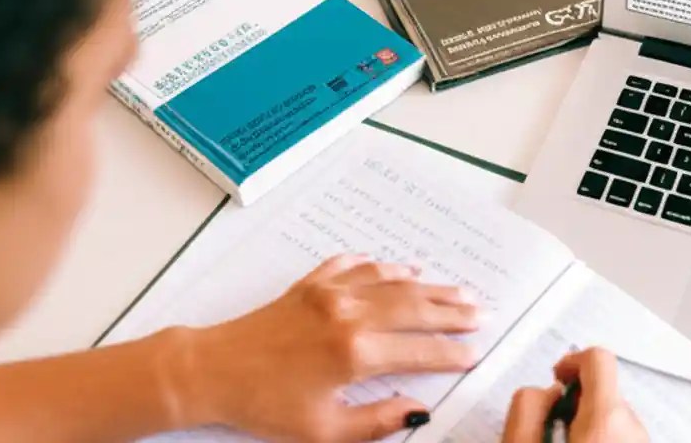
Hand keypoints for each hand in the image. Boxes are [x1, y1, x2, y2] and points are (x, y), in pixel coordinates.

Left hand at [175, 254, 479, 441]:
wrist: (211, 370)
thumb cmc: (262, 404)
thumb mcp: (324, 430)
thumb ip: (377, 420)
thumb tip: (415, 411)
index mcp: (355, 353)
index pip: (420, 350)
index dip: (451, 353)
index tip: (472, 353)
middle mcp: (347, 315)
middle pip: (415, 306)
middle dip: (452, 310)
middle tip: (479, 311)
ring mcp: (329, 294)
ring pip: (391, 281)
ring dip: (426, 285)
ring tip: (453, 289)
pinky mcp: (310, 285)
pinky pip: (354, 265)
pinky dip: (380, 266)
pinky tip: (396, 267)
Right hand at [501, 348, 647, 442]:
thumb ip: (527, 408)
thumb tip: (541, 391)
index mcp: (604, 419)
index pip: (598, 359)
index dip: (572, 361)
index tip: (558, 376)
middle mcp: (632, 428)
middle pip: (604, 389)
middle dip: (576, 401)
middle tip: (553, 428)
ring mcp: (642, 441)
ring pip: (612, 415)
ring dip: (588, 424)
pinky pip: (621, 433)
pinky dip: (602, 438)